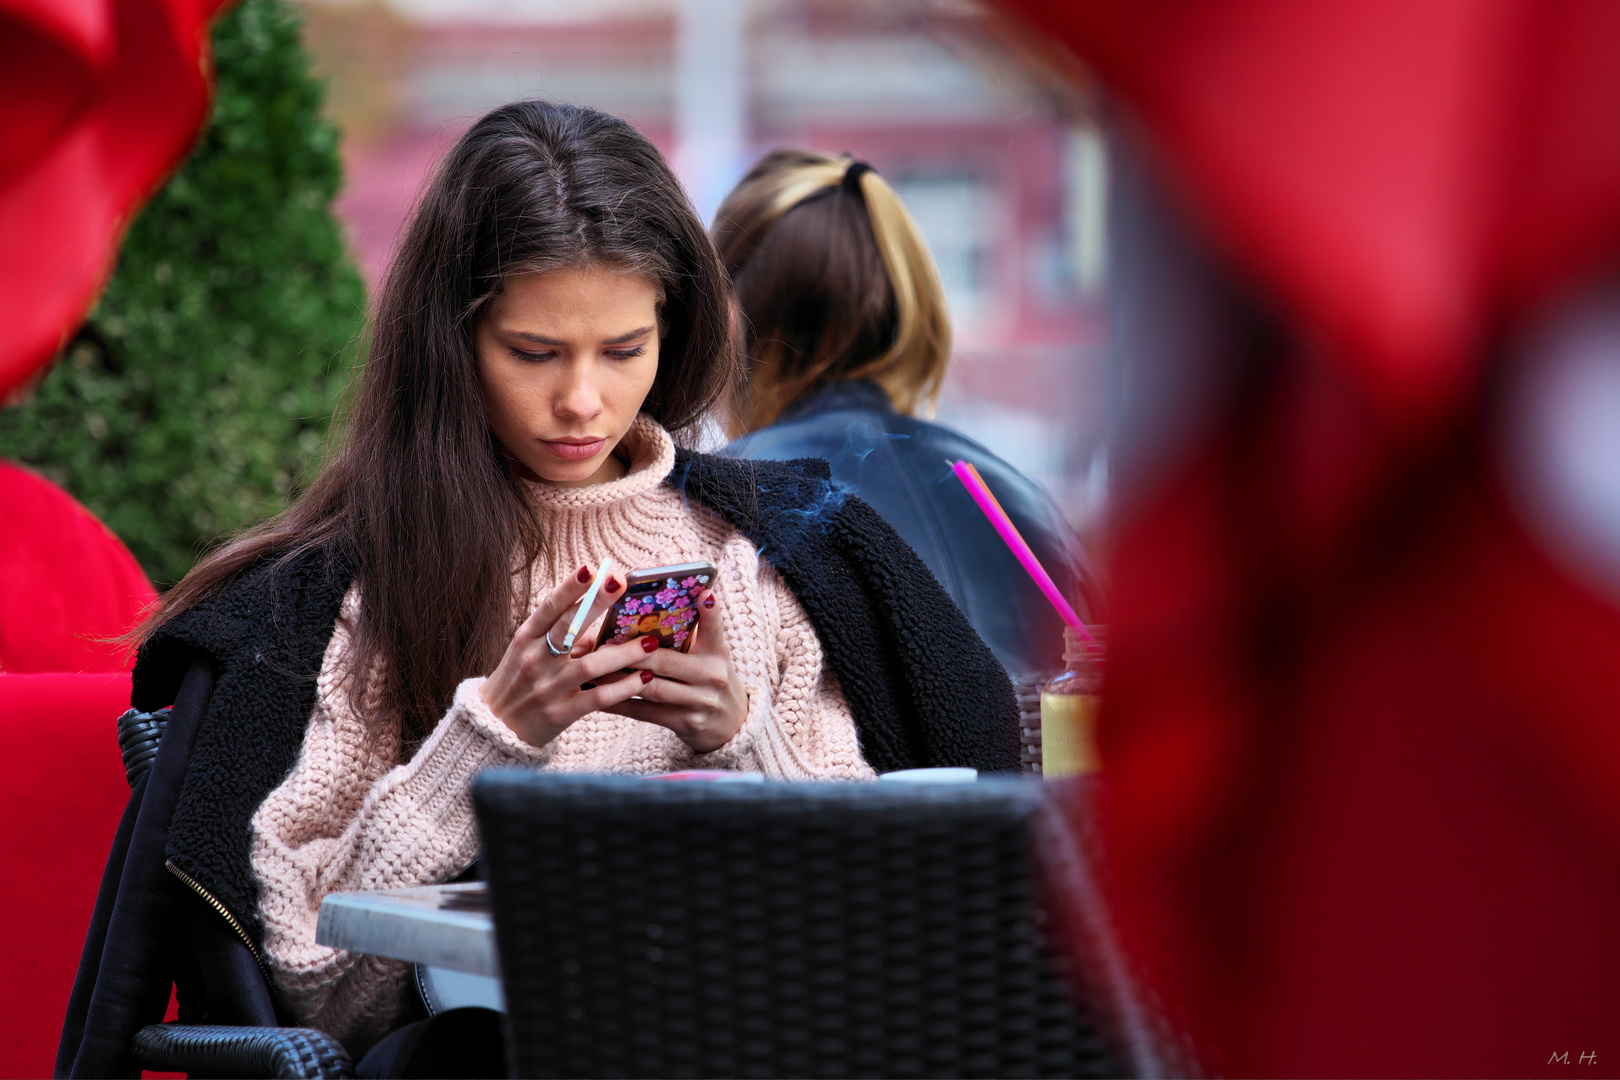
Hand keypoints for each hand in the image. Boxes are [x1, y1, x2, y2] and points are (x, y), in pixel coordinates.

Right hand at [480, 565, 662, 747]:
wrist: (494, 729)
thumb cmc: (517, 682)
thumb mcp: (527, 652)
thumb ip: (559, 634)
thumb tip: (600, 613)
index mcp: (526, 639)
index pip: (549, 607)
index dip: (570, 587)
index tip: (591, 568)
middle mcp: (535, 659)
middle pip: (568, 627)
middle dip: (596, 603)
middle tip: (621, 583)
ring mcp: (548, 687)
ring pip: (590, 665)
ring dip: (623, 653)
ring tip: (651, 643)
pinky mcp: (560, 713)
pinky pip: (597, 697)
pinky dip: (623, 687)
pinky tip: (645, 677)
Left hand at [604, 590, 748, 753]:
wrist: (731, 724)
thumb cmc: (710, 679)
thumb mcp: (711, 655)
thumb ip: (690, 636)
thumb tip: (647, 613)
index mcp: (717, 653)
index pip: (714, 628)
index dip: (711, 612)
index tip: (704, 595)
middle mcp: (711, 676)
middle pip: (665, 660)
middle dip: (631, 653)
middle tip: (602, 644)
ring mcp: (699, 702)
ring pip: (651, 687)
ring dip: (619, 678)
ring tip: (594, 669)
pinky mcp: (684, 722)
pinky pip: (646, 713)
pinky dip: (620, 703)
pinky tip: (599, 695)